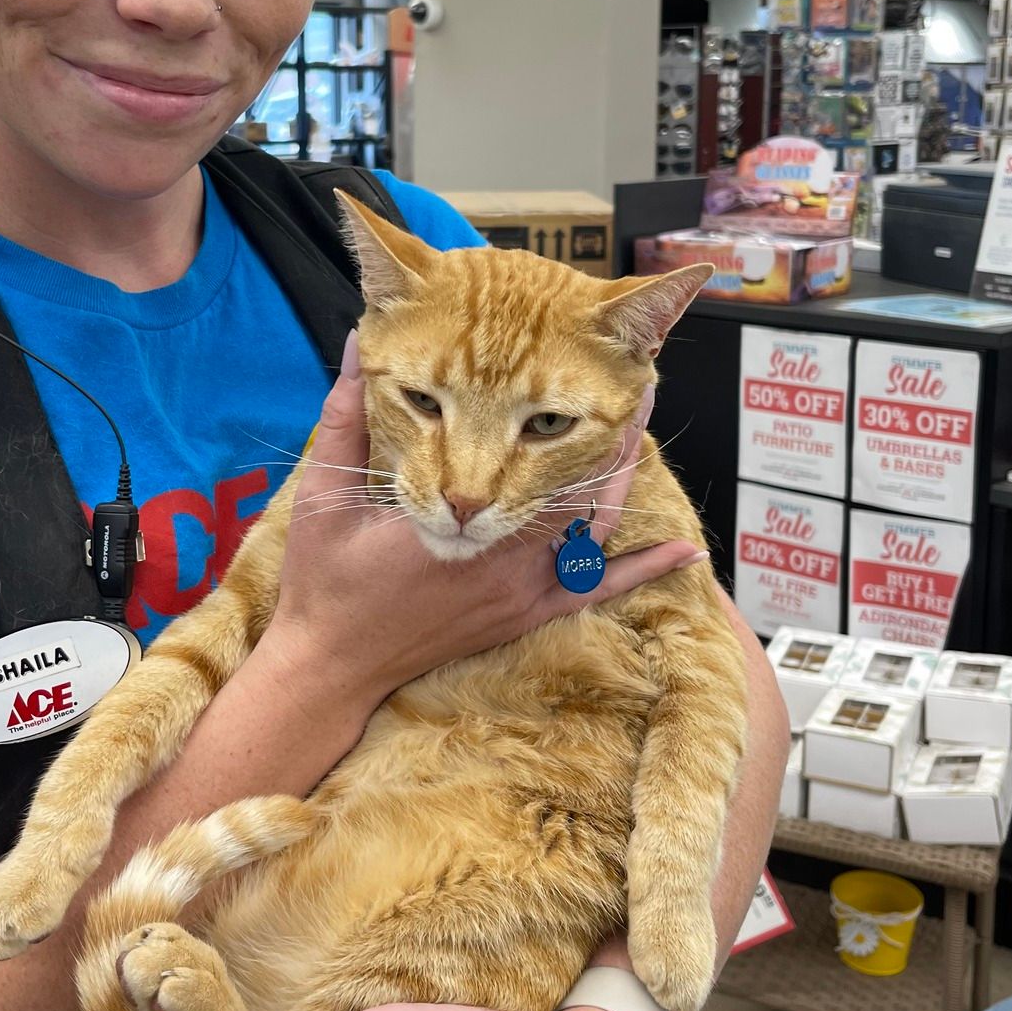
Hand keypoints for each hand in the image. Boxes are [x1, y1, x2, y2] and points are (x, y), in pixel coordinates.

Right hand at [263, 333, 705, 708]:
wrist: (332, 667)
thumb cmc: (326, 581)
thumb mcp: (325, 493)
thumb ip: (346, 416)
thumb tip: (361, 343)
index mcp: (462, 521)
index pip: (534, 457)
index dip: (571, 413)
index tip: (596, 373)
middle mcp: (505, 559)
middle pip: (577, 486)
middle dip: (606, 437)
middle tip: (635, 389)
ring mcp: (521, 592)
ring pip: (593, 529)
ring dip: (620, 482)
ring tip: (641, 434)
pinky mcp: (523, 616)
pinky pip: (593, 590)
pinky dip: (641, 570)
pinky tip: (686, 551)